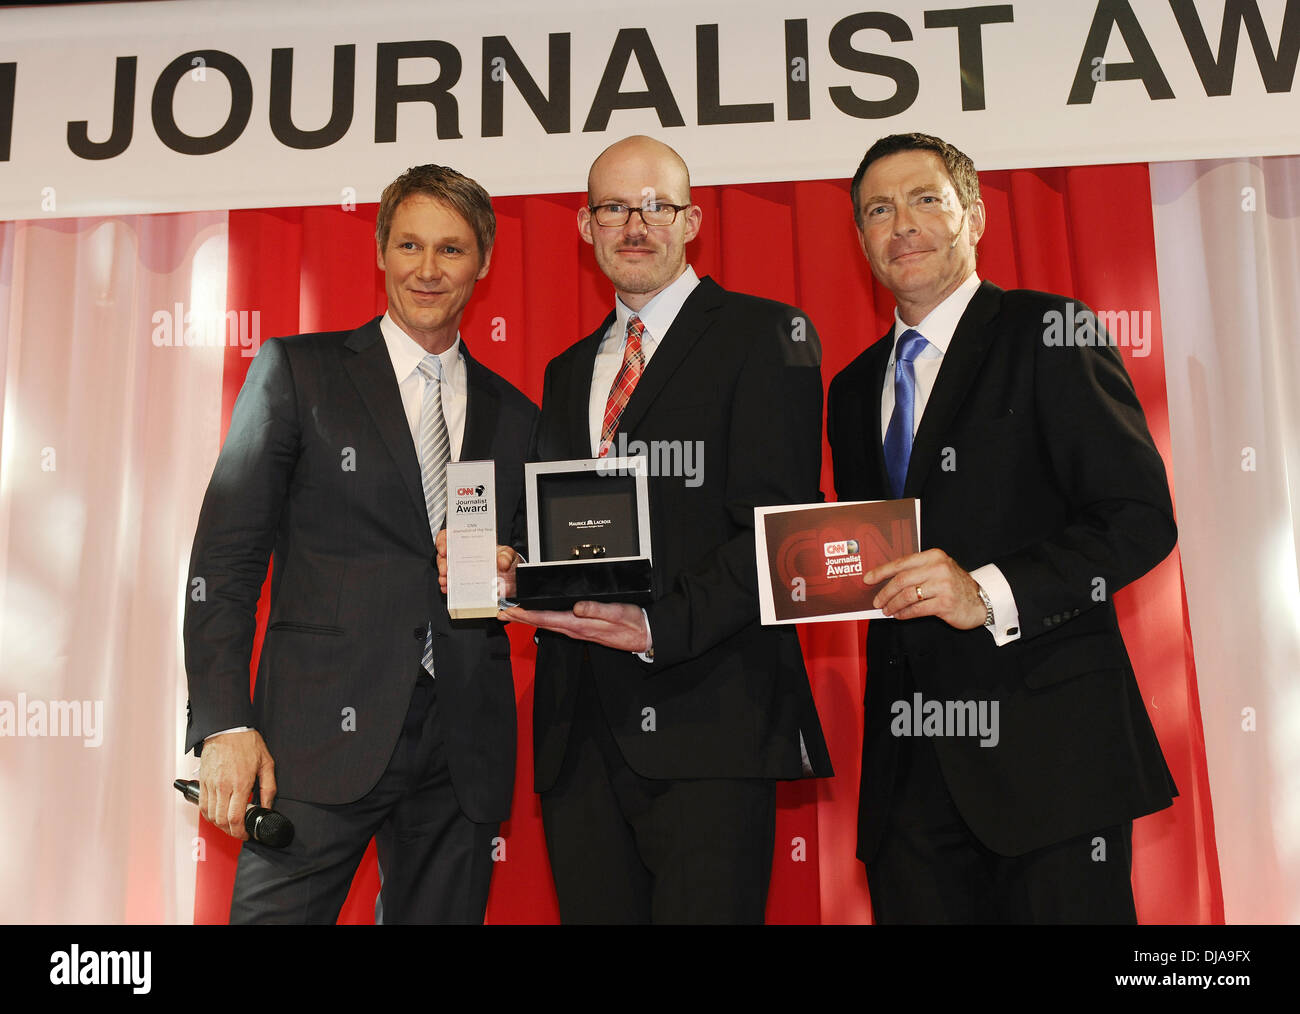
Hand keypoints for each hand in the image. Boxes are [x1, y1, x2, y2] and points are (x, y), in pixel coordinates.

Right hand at [198, 729, 275, 840]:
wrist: (227, 727)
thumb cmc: (246, 742)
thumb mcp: (266, 764)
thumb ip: (268, 788)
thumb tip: (268, 806)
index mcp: (240, 783)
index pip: (235, 818)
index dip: (240, 832)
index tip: (246, 834)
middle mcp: (223, 786)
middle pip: (221, 821)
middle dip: (230, 831)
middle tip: (239, 831)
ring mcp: (210, 784)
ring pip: (210, 815)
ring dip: (219, 825)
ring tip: (230, 824)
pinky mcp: (202, 781)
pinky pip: (202, 805)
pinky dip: (209, 814)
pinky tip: (217, 814)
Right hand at [436, 529, 519, 597]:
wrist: (510, 576)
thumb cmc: (505, 560)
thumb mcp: (508, 554)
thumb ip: (506, 555)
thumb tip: (502, 562)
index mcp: (471, 543)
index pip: (450, 536)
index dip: (443, 541)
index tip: (444, 550)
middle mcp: (463, 554)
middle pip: (444, 555)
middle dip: (442, 563)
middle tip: (445, 570)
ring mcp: (461, 568)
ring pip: (445, 570)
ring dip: (444, 576)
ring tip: (446, 582)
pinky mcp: (463, 581)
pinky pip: (451, 583)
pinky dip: (448, 587)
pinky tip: (448, 589)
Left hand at [499, 601, 650, 652]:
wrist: (643, 636)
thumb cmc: (631, 623)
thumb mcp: (617, 612)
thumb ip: (596, 609)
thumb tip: (576, 607)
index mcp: (580, 624)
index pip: (547, 618)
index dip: (526, 615)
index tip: (511, 611)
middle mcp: (575, 630)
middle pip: (541, 623)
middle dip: (520, 617)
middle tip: (501, 612)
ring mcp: (577, 631)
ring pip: (547, 624)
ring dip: (529, 618)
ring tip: (513, 612)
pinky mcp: (581, 630)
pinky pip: (556, 624)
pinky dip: (542, 619)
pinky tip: (537, 616)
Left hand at [864, 549, 986, 629]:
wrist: (981, 600)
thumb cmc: (954, 585)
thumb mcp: (938, 570)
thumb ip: (916, 571)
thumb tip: (886, 581)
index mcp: (934, 556)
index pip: (901, 563)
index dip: (882, 572)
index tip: (868, 579)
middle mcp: (938, 568)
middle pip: (902, 580)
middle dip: (885, 592)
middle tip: (877, 601)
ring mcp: (943, 586)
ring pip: (907, 596)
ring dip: (893, 605)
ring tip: (887, 610)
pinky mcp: (945, 603)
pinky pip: (917, 609)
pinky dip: (904, 613)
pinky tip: (899, 616)